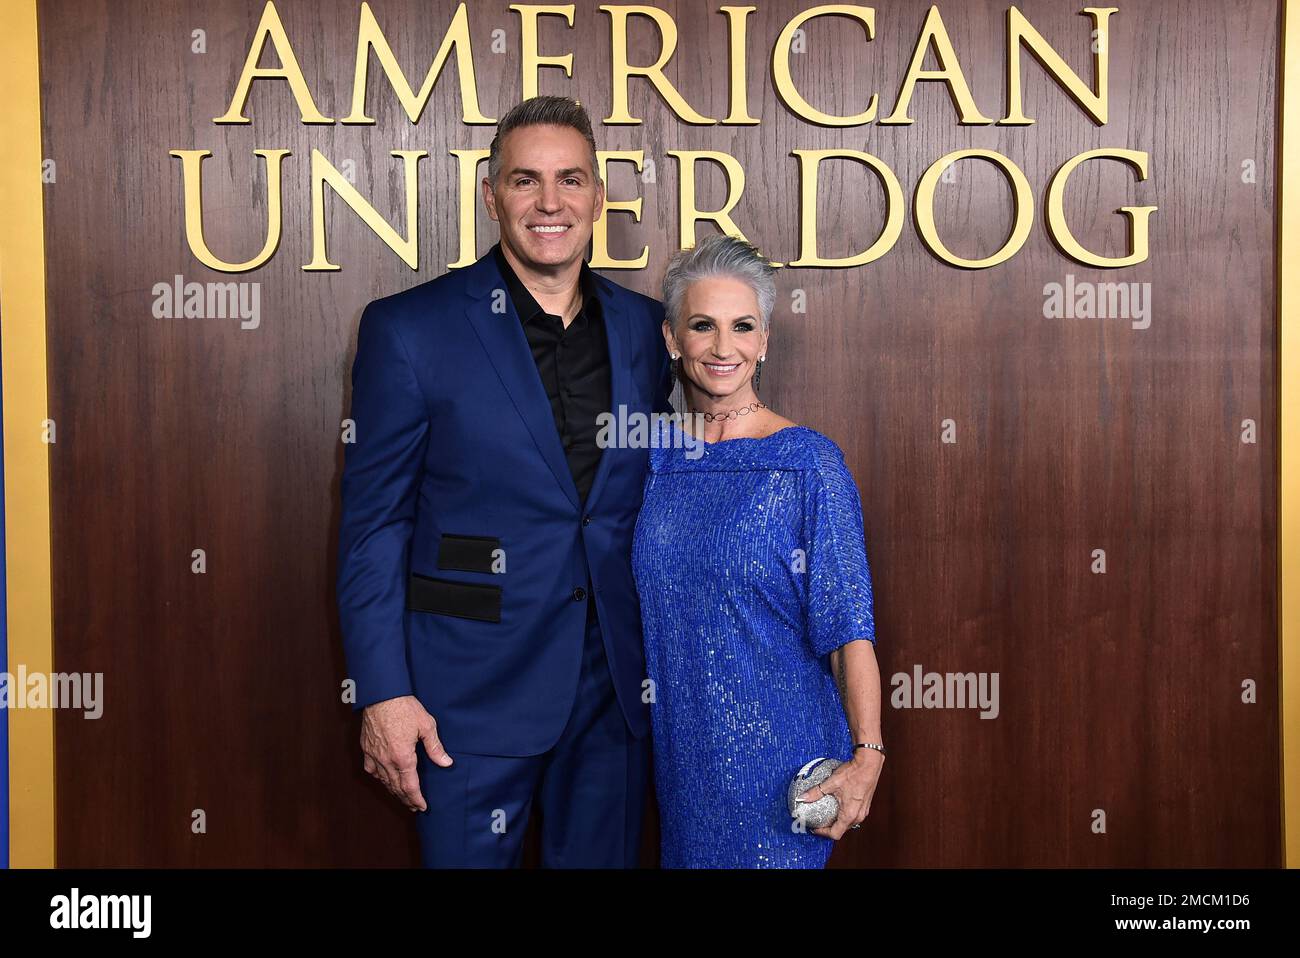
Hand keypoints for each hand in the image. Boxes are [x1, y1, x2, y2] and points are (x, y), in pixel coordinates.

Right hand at [360, 695, 451, 811]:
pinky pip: (371, 770)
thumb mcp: (426, 726)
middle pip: (396, 787)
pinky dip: (379, 778)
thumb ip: (435, 748)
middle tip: (414, 806)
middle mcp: (386, 760)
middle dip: (406, 799)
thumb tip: (446, 763)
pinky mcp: (366, 749)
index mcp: (402, 757)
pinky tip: (384, 778)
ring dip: (393, 791)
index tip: (422, 807)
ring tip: (402, 797)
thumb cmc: (405, 708)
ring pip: (383, 781)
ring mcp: (374, 756)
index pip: (410, 787)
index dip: (416, 800)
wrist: (381, 695)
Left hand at [797, 750, 883, 839]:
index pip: (835, 833)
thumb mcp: (831, 783)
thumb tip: (803, 797)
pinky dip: (844, 815)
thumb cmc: (854, 774)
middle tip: (818, 821)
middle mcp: (858, 816)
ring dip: (837, 821)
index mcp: (849, 814)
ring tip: (827, 815)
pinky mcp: (865, 805)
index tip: (815, 828)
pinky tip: (838, 805)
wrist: (869, 764)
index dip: (823, 833)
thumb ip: (816, 792)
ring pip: (848, 823)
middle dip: (829, 827)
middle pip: (841, 829)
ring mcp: (863, 811)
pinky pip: (853, 816)